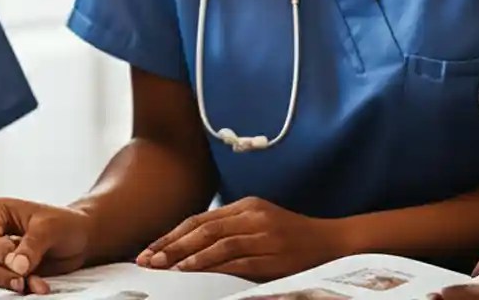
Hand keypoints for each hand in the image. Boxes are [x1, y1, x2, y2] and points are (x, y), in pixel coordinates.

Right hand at [0, 198, 91, 294]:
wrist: (79, 238)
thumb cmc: (64, 224)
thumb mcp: (50, 229)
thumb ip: (31, 246)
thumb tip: (16, 267)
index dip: (1, 258)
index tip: (23, 266)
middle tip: (20, 283)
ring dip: (4, 285)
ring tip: (33, 285)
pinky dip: (12, 290)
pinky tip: (37, 287)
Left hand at [137, 197, 341, 281]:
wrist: (331, 242)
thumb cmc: (292, 236)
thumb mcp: (259, 223)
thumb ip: (230, 229)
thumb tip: (190, 246)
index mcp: (246, 205)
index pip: (200, 219)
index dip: (172, 234)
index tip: (150, 248)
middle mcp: (252, 215)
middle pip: (202, 228)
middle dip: (170, 245)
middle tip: (147, 259)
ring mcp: (263, 234)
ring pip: (216, 243)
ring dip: (186, 256)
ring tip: (163, 267)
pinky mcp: (273, 255)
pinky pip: (235, 260)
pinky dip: (211, 265)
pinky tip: (193, 271)